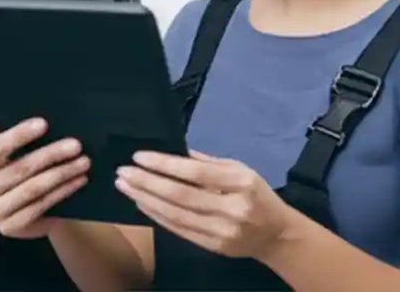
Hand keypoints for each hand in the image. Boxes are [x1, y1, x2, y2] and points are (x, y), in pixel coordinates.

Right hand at [0, 113, 89, 238]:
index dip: (17, 136)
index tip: (43, 123)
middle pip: (17, 171)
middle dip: (50, 156)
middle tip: (76, 144)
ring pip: (32, 192)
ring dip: (61, 175)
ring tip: (83, 162)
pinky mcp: (9, 228)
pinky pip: (40, 209)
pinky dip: (61, 193)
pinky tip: (77, 181)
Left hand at [116, 150, 290, 259]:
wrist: (276, 235)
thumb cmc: (256, 194)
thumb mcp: (240, 169)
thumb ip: (207, 162)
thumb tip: (174, 151)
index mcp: (240, 182)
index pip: (195, 172)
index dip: (164, 164)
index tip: (139, 156)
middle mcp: (231, 208)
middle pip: (180, 195)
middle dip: (147, 183)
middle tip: (123, 172)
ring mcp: (221, 231)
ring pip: (175, 214)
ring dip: (145, 200)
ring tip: (125, 186)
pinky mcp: (213, 247)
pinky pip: (178, 230)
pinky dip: (157, 216)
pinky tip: (141, 204)